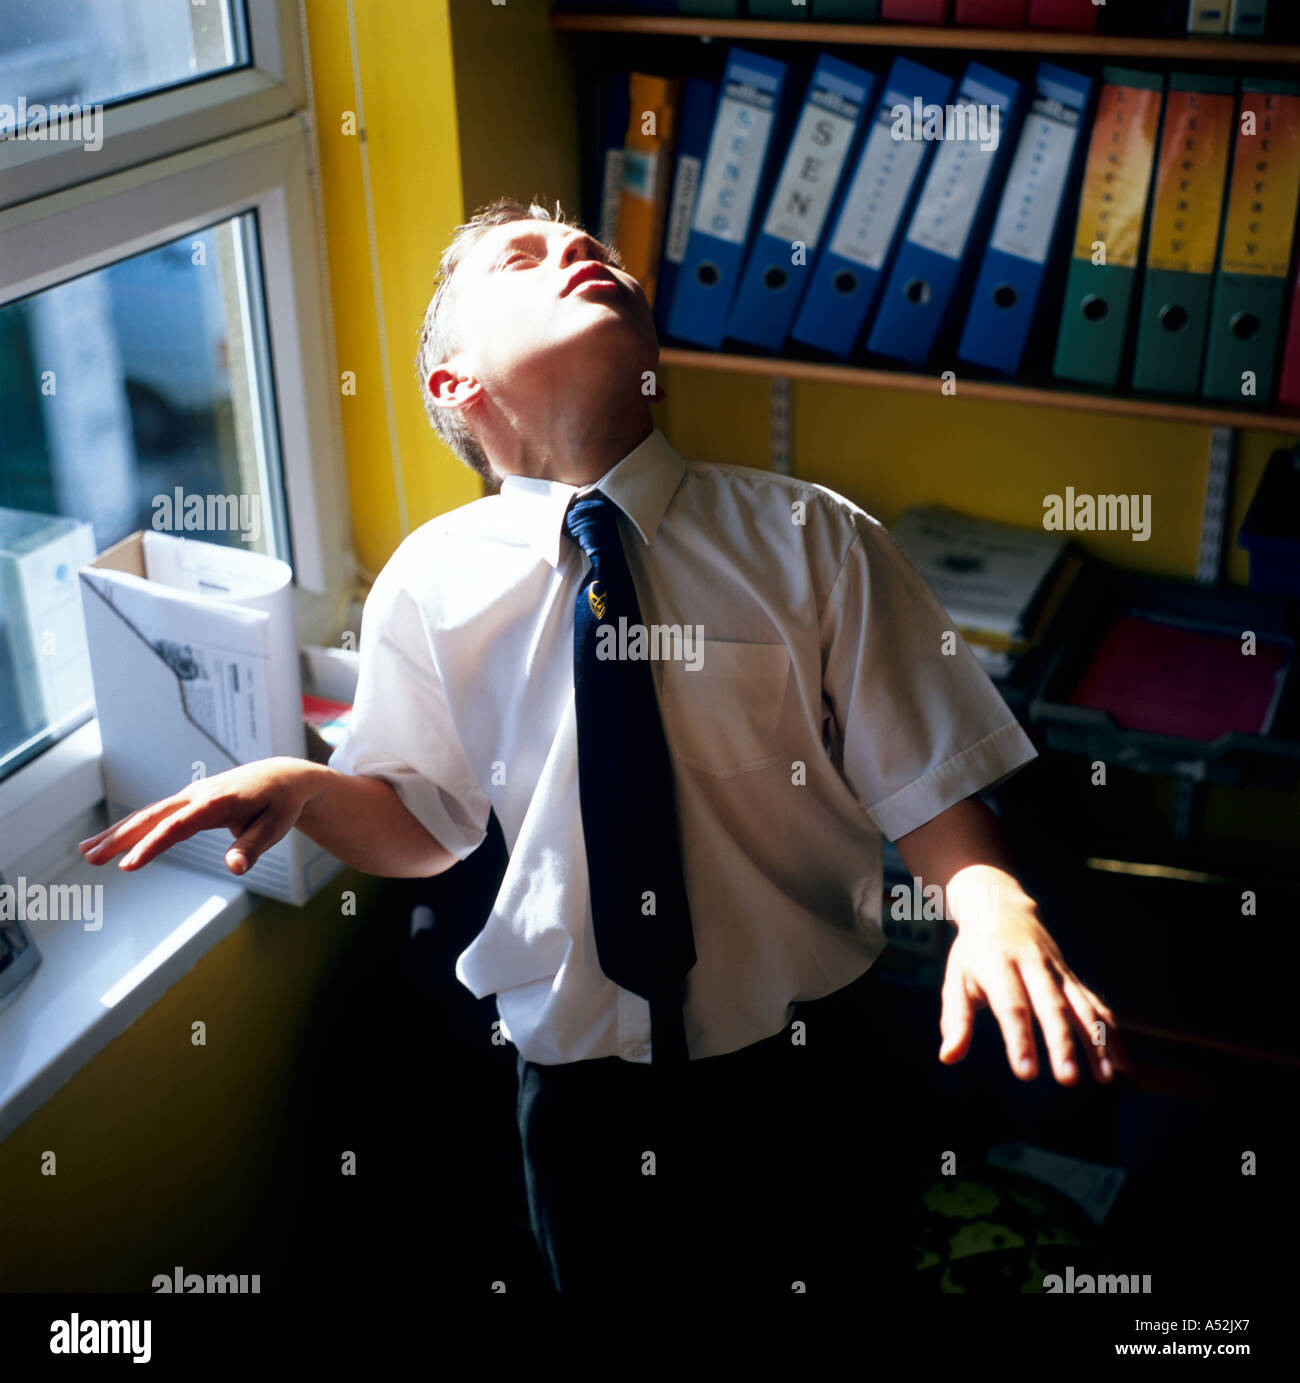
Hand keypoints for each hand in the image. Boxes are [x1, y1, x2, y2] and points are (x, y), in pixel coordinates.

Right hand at [77, 757, 320, 876]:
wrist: (282, 778)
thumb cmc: (279, 805)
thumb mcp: (274, 828)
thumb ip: (252, 847)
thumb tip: (235, 868)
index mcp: (217, 802)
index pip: (178, 826)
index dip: (152, 845)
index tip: (128, 866)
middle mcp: (197, 795)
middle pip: (152, 817)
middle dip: (120, 838)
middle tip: (90, 858)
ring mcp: (190, 796)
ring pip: (147, 814)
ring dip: (117, 832)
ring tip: (85, 851)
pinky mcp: (188, 801)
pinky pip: (155, 815)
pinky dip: (131, 827)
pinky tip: (111, 841)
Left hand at [938, 907, 1129, 1084]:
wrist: (1001, 908)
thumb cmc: (973, 953)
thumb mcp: (956, 979)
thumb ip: (955, 1019)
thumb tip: (947, 1058)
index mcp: (998, 965)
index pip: (1011, 1006)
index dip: (1019, 1040)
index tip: (1026, 1074)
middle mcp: (1033, 966)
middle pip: (1051, 1006)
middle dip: (1062, 1043)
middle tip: (1068, 1080)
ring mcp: (1057, 971)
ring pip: (1082, 1006)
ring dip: (1097, 1042)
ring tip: (1106, 1078)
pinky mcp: (1072, 979)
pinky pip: (1096, 1006)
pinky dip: (1112, 1034)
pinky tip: (1121, 1065)